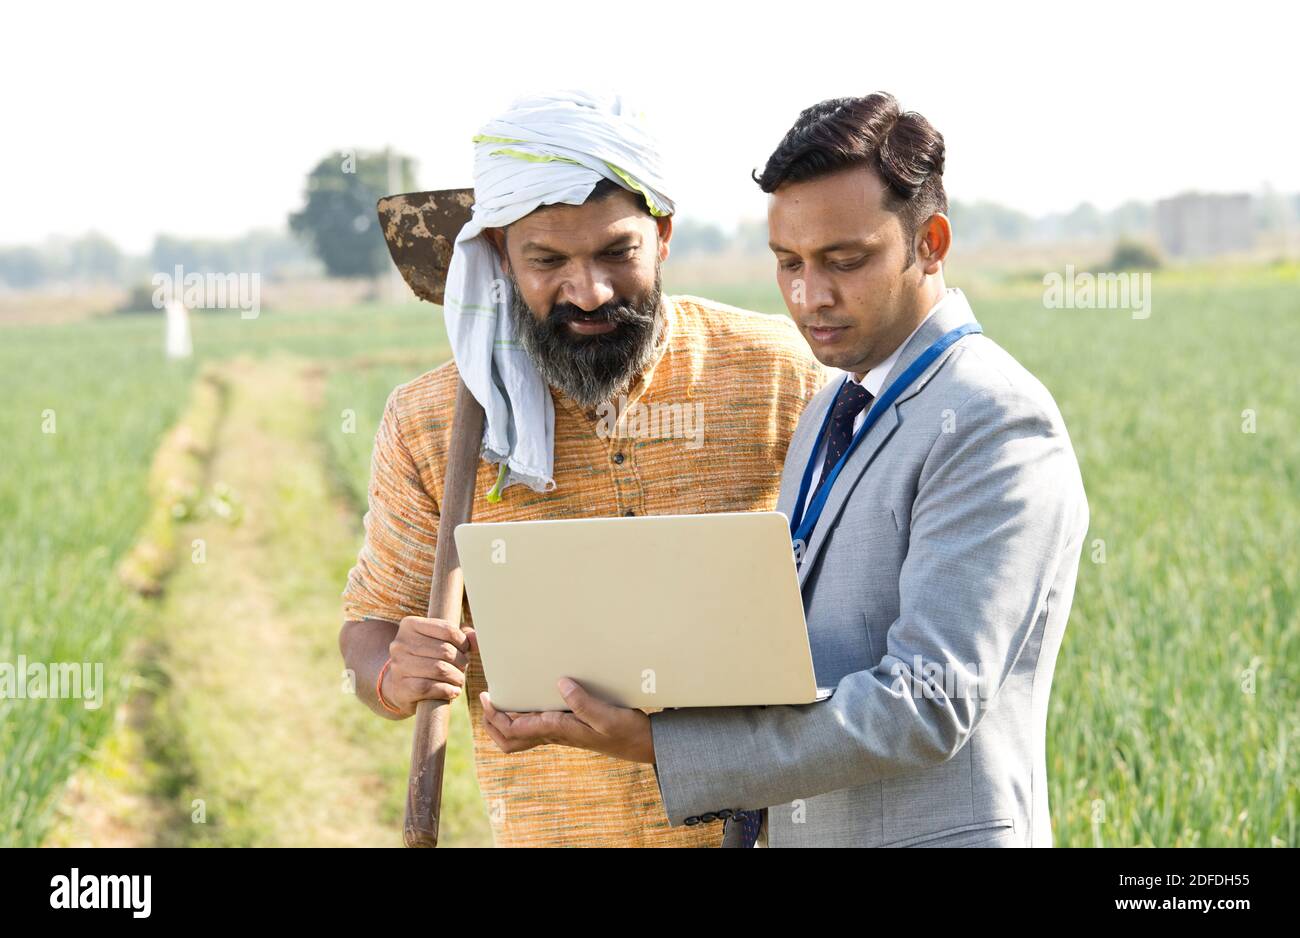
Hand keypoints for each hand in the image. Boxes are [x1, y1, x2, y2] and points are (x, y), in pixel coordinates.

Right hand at [383, 616, 475, 713]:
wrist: (399, 686)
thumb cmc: (426, 658)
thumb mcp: (441, 641)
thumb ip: (462, 637)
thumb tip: (477, 638)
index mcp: (410, 625)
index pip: (448, 629)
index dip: (463, 642)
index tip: (464, 650)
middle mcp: (400, 643)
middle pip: (445, 651)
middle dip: (461, 662)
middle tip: (462, 668)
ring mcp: (398, 666)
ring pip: (439, 669)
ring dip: (456, 677)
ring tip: (458, 680)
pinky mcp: (400, 687)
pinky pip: (429, 687)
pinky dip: (447, 690)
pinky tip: (452, 691)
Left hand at [480, 678, 654, 763]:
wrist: (642, 745)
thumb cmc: (626, 731)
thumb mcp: (608, 715)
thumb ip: (584, 702)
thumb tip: (561, 683)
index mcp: (559, 730)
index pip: (516, 729)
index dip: (496, 715)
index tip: (488, 697)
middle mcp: (554, 735)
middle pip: (510, 740)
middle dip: (492, 723)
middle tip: (487, 700)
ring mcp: (559, 734)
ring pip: (519, 738)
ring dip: (502, 724)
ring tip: (499, 701)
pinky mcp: (566, 730)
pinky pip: (533, 730)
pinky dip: (520, 720)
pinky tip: (525, 703)